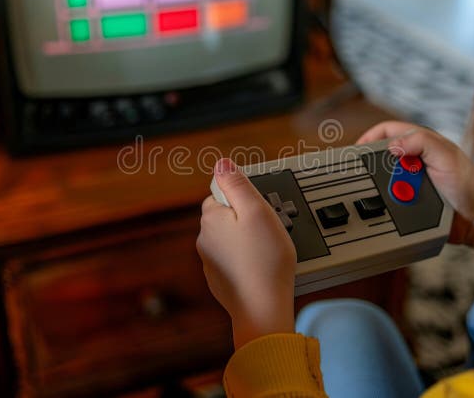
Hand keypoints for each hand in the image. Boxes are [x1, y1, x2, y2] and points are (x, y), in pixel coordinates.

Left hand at [197, 158, 296, 348]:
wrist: (264, 308)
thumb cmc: (265, 261)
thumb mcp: (257, 210)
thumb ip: (237, 184)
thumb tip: (222, 163)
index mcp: (211, 219)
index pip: (222, 193)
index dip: (246, 200)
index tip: (261, 212)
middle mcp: (205, 240)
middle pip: (228, 216)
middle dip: (247, 220)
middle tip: (268, 232)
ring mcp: (211, 262)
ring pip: (231, 240)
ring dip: (247, 241)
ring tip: (268, 252)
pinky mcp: (221, 280)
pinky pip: (235, 261)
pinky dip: (247, 262)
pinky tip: (262, 268)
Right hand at [358, 121, 473, 269]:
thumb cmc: (470, 185)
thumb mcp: (447, 156)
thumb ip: (422, 142)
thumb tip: (392, 144)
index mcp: (422, 142)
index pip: (387, 131)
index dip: (370, 137)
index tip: (358, 149)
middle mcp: (414, 160)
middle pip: (381, 156)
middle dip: (374, 166)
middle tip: (368, 176)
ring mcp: (410, 181)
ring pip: (383, 180)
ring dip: (382, 186)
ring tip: (388, 193)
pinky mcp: (408, 201)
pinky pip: (389, 199)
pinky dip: (387, 201)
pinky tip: (390, 204)